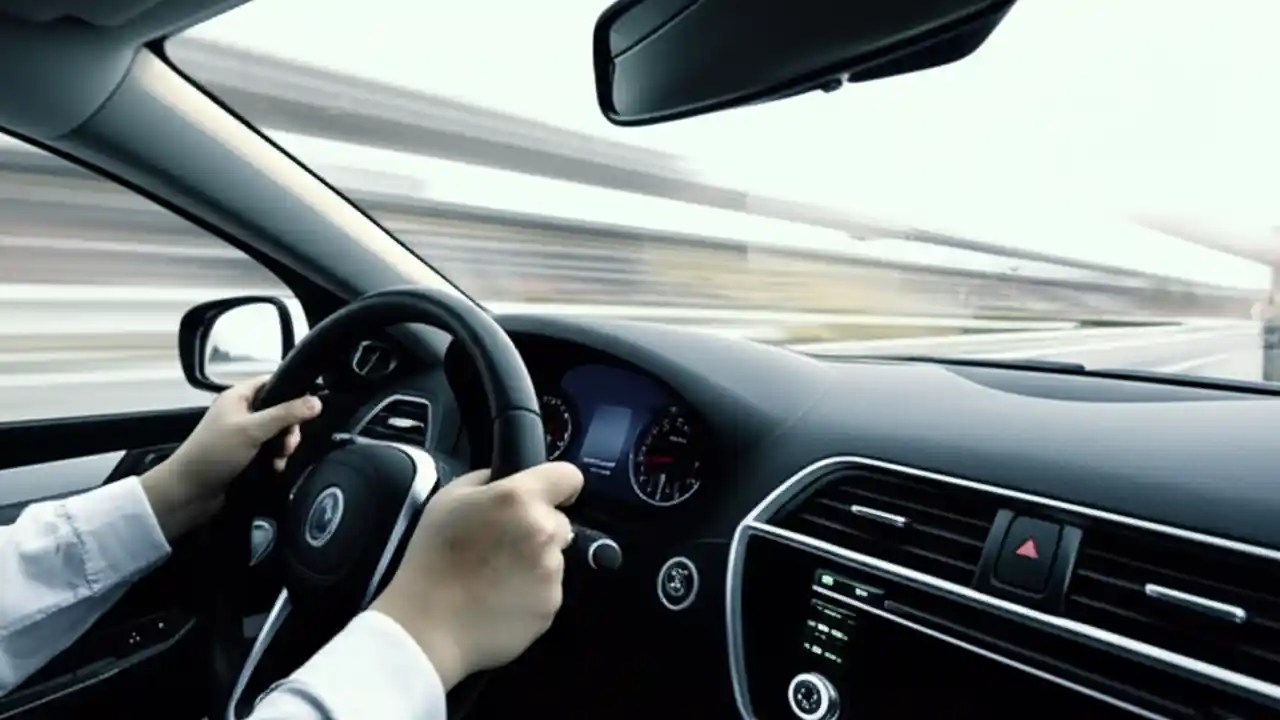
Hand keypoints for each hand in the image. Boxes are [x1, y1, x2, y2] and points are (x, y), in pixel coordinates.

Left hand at [141, 376, 321, 539]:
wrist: (189, 491)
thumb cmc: (216, 452)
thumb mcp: (253, 429)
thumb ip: (286, 414)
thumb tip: (318, 401)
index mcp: (238, 396)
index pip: (272, 382)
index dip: (292, 391)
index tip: (309, 407)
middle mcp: (242, 412)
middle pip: (280, 410)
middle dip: (290, 428)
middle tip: (288, 445)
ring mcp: (243, 434)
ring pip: (277, 433)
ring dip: (284, 446)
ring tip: (280, 460)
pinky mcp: (246, 455)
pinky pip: (270, 450)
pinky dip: (276, 458)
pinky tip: (276, 468)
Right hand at [371, 462, 583, 689]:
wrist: (427, 624)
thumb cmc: (432, 557)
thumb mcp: (449, 499)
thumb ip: (487, 481)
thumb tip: (508, 480)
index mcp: (520, 499)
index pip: (569, 476)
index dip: (559, 485)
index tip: (548, 496)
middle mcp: (543, 532)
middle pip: (560, 522)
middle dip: (539, 528)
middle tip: (503, 544)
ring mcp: (551, 572)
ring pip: (554, 558)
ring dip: (534, 562)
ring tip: (495, 576)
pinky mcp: (551, 605)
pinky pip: (548, 590)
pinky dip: (530, 592)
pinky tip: (499, 598)